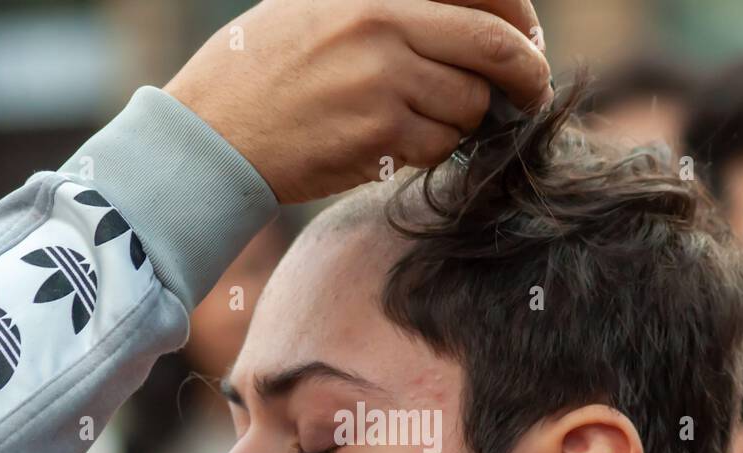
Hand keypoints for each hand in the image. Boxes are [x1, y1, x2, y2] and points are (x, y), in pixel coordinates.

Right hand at [164, 0, 552, 203]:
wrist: (211, 132)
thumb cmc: (260, 68)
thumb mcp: (317, 5)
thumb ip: (391, 7)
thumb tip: (468, 18)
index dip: (520, 22)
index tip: (527, 41)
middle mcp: (383, 23)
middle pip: (492, 49)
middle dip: (525, 77)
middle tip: (530, 93)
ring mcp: (383, 80)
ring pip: (468, 106)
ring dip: (463, 121)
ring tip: (424, 119)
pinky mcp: (379, 135)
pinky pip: (439, 146)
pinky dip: (433, 149)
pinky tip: (398, 142)